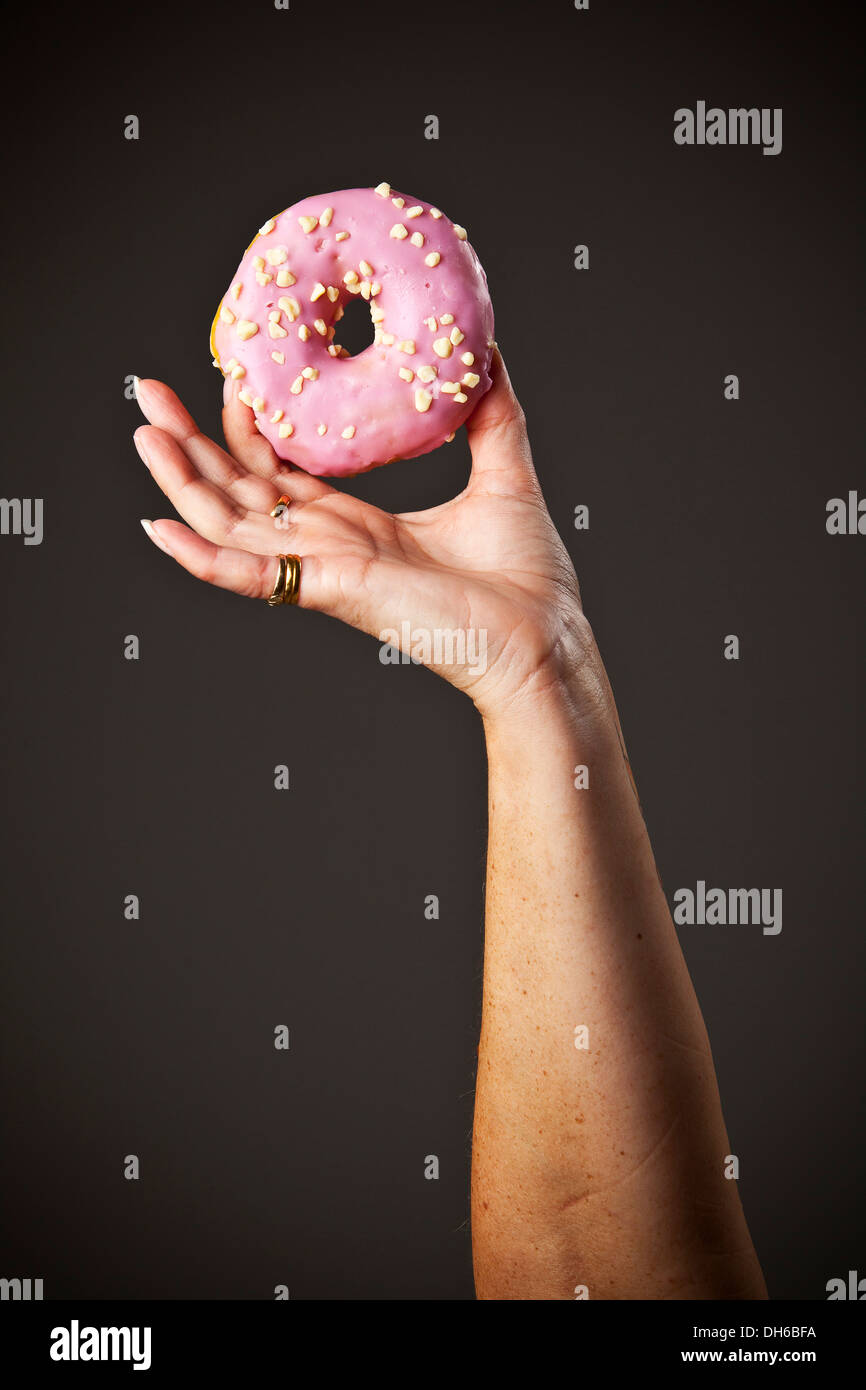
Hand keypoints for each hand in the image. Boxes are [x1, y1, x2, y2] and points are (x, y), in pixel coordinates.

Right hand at [134, 351, 589, 720]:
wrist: (547, 638)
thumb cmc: (528, 578)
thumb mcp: (505, 473)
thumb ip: (490, 414)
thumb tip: (486, 352)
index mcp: (362, 528)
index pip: (282, 476)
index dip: (249, 431)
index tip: (233, 380)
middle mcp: (334, 549)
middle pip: (240, 495)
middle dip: (190, 446)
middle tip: (149, 394)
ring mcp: (328, 572)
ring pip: (232, 527)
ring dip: (181, 483)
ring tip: (143, 433)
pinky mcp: (334, 589)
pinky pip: (250, 576)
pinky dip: (201, 557)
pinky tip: (159, 526)